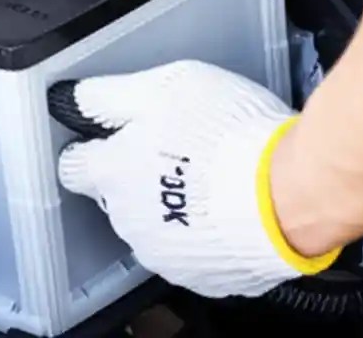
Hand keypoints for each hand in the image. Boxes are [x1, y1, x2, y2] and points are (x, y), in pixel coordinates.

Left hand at [49, 61, 340, 297]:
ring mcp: (162, 252)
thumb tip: (77, 98)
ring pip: (151, 225)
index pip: (74, 166)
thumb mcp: (164, 88)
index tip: (106, 141)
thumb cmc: (229, 136)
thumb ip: (111, 96)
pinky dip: (201, 233)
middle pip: (116, 195)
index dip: (89, 149)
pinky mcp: (198, 275)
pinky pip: (189, 250)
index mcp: (113, 172)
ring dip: (169, 207)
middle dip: (137, 175)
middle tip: (179, 151)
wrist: (287, 194)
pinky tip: (227, 210)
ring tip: (210, 180)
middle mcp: (128, 218)